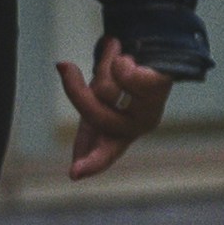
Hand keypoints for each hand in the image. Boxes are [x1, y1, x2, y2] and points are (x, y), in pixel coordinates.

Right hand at [50, 38, 179, 180]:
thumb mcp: (100, 90)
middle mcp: (137, 126)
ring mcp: (150, 109)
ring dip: (106, 65)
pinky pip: (125, 74)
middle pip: (95, 116)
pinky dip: (118, 58)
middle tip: (64, 66)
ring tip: (119, 56)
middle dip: (75, 90)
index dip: (90, 163)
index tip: (74, 174)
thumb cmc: (125, 76)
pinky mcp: (159, 87)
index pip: (104, 153)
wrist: (160, 50)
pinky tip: (130, 55)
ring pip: (107, 89)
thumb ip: (86, 90)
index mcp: (120, 133)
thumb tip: (62, 66)